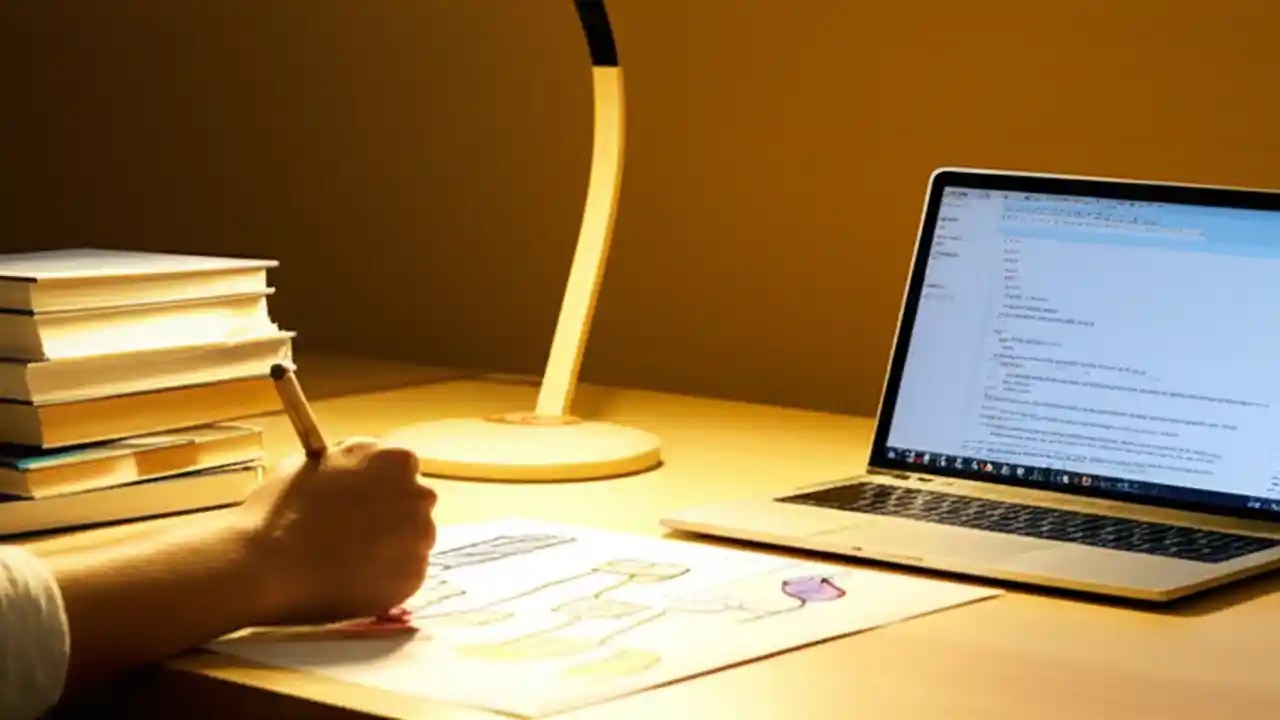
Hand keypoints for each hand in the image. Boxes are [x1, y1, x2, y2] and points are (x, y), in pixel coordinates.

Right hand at [233, 438, 436, 624]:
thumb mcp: (316, 461)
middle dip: (390, 516)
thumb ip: (350, 460)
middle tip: (352, 533)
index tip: (359, 502)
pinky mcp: (414, 576)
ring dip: (390, 548)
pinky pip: (405, 574)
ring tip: (346, 560)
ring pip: (412, 541)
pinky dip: (384, 578)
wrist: (268, 564)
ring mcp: (421, 538)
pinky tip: (352, 580)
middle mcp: (419, 495)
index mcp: (397, 460)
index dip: (378, 487)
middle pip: (413, 504)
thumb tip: (359, 467)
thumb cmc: (282, 508)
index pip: (401, 471)